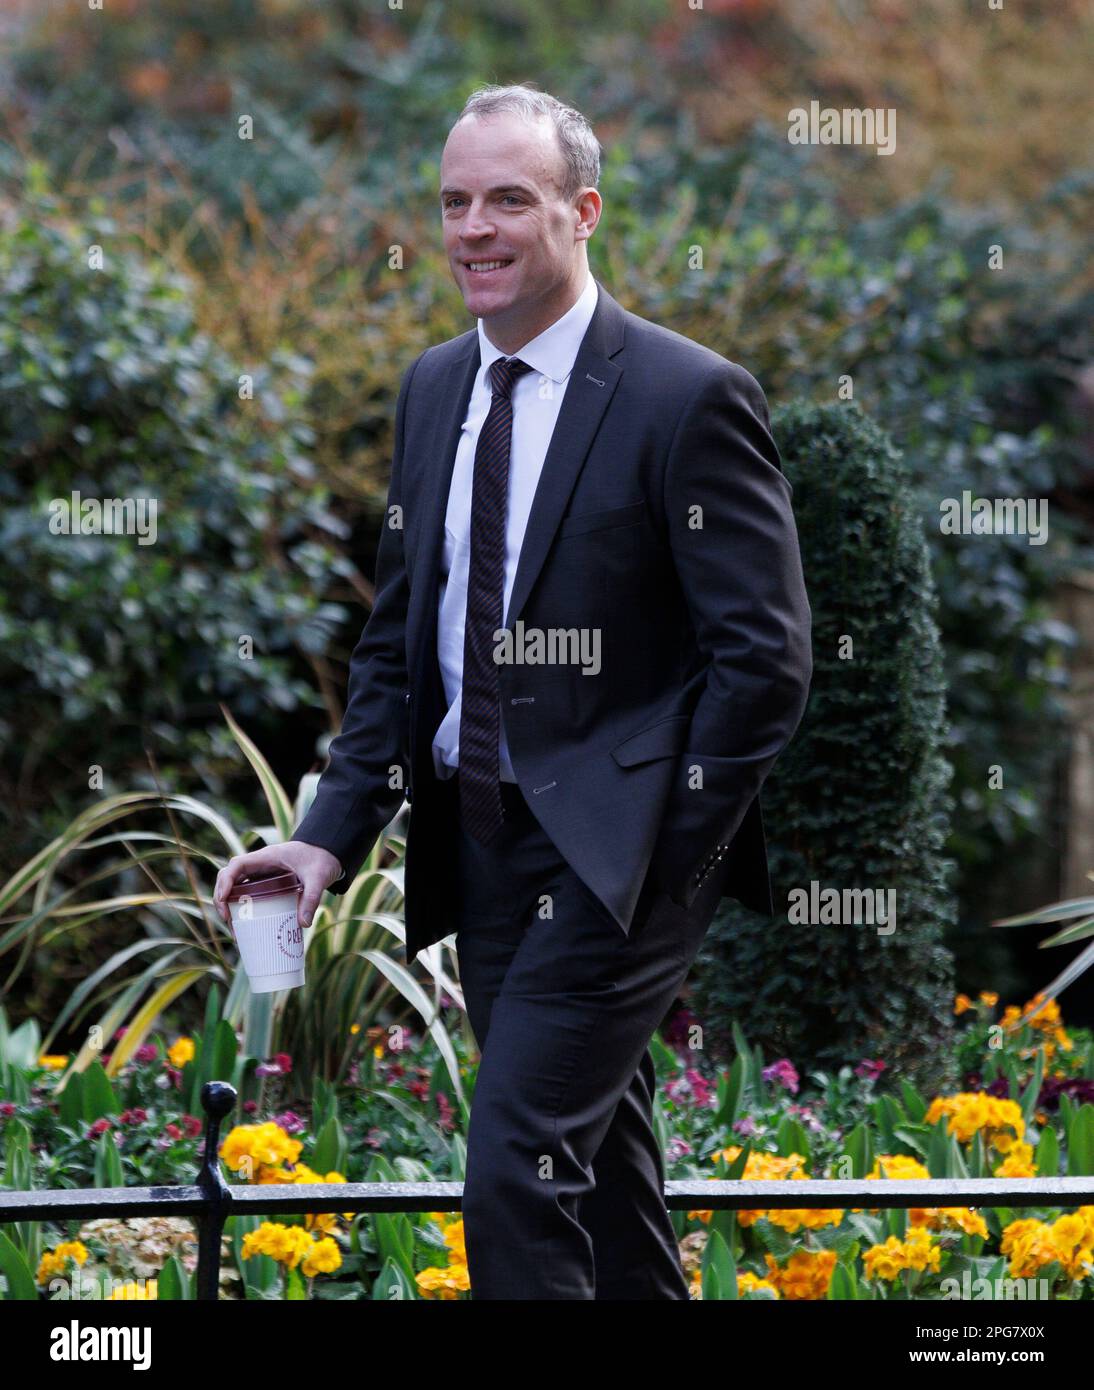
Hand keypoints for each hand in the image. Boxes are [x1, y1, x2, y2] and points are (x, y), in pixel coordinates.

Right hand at [213, 841, 343, 929]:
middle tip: (228, 920)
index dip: (226, 882)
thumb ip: (312, 897)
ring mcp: (262, 873)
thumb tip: (303, 924)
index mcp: (267, 857)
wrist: (329, 852)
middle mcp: (260, 864)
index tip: (224, 901)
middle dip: (223, 897)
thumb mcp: (318, 878)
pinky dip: (244, 908)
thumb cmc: (322, 859)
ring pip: (237, 887)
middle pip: (230, 877)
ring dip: (231, 905)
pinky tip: (247, 926)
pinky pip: (249, 893)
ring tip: (235, 930)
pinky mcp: (268, 882)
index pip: (237, 865)